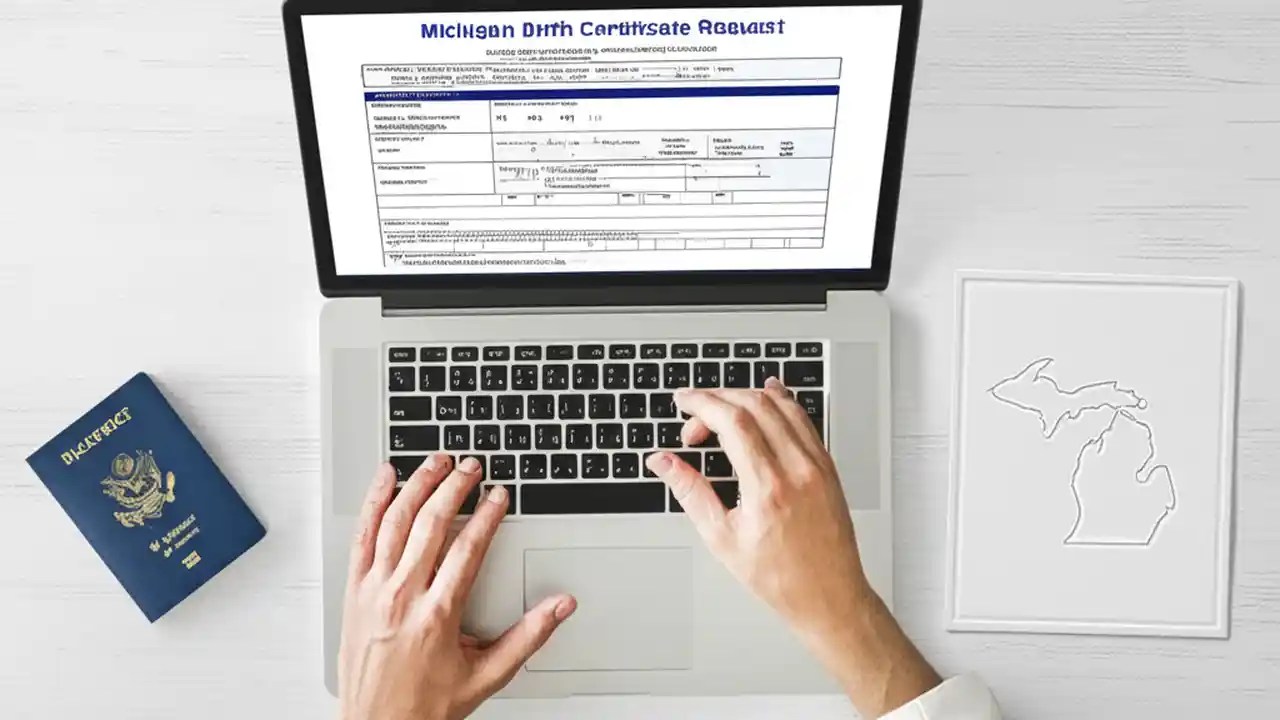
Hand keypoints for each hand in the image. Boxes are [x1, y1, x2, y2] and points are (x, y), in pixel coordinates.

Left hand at [338, 455, 576, 719]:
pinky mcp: (354, 591)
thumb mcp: (488, 675)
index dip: (486, 515)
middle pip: (430, 525)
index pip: (467, 548)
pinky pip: (362, 536)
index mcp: (437, 615)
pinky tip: (385, 480)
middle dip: (454, 488)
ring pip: (395, 522)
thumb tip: (560, 607)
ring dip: (417, 485)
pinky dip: (374, 503)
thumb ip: (529, 636)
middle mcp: (402, 597)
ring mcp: (373, 591)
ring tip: (436, 462)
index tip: (499, 495)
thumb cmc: (426, 706)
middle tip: (471, 467)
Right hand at [645, 378, 938, 716]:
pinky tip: (766, 396)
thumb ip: (690, 492)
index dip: (702, 403)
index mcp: (768, 488)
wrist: (829, 597)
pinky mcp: (827, 467)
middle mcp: (797, 470)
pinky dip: (780, 401)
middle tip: (694, 418)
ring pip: (782, 405)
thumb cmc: (781, 578)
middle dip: (717, 400)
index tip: (683, 401)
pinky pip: (803, 419)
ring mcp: (817, 465)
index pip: (733, 421)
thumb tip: (663, 463)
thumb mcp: (722, 539)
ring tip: (721, 409)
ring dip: (746, 396)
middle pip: (755, 405)